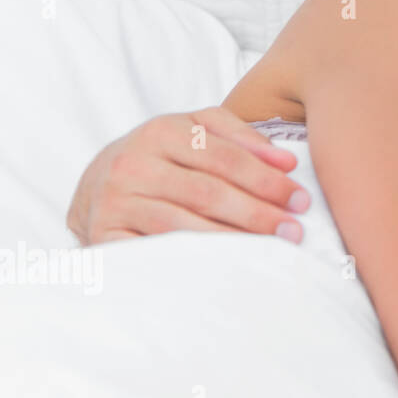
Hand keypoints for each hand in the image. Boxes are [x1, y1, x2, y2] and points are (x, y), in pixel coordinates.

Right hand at [66, 106, 310, 244]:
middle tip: (294, 231)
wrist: (97, 183)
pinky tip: (228, 267)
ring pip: (185, 226)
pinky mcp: (105, 236)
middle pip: (208, 193)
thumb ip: (241, 136)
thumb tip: (286, 162)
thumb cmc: (162, 155)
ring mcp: (116, 202)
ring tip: (272, 250)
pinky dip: (195, 262)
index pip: (225, 159)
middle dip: (258, 214)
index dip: (267, 180)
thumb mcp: (196, 130)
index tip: (300, 200)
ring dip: (234, 241)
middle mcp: (133, 165)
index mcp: (161, 131)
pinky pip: (159, 253)